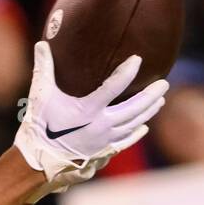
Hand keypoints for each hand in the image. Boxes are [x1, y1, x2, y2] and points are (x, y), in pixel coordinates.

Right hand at [14, 41, 167, 194]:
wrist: (39, 161)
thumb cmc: (39, 126)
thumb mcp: (40, 95)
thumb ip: (44, 68)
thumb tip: (41, 43)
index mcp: (87, 110)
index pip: (114, 86)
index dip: (127, 71)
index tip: (138, 59)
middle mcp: (100, 125)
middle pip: (134, 108)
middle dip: (151, 95)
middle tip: (164, 83)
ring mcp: (104, 139)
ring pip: (133, 124)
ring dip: (148, 111)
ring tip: (160, 100)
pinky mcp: (103, 151)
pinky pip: (126, 141)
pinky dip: (136, 133)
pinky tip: (144, 127)